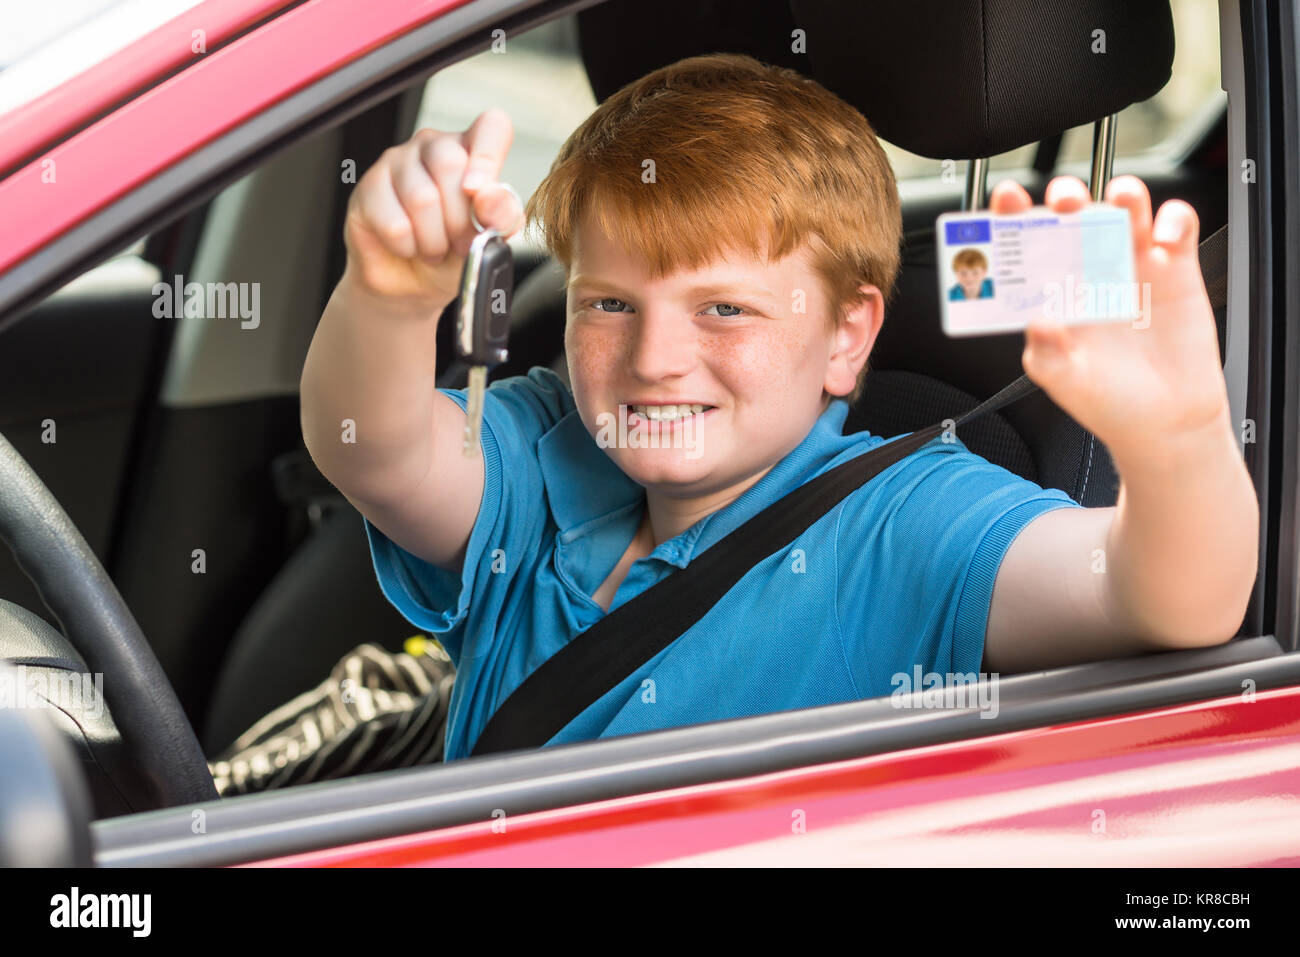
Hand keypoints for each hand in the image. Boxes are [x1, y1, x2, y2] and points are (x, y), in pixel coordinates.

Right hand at [342, 108, 524, 307]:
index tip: (480, 194)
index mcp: (471, 150)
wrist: (411, 285)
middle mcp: (433, 146)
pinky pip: (394, 223)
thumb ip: (501, 217)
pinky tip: (407, 247)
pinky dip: (408, 247)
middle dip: (459, 219)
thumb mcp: (489, 240)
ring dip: (434, 240)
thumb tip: (493, 198)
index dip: (489, 156)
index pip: (491, 126)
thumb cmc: (452, 254)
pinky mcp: (367, 188)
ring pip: (421, 198)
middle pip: (450, 162)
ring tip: (434, 250)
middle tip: (459, 244)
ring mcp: (396, 161)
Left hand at [989, 174, 1231, 467]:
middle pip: (1075, 215)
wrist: (1166, 422)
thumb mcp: (1066, 382)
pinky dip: (1173, 218)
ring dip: (1121, 195)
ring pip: (1125, 208)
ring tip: (1117, 205)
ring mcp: (1132, 266)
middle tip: (1065, 205)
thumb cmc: (1108, 402)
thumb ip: (1046, 354)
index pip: (1027, 244)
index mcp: (1053, 292)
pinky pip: (1176, 225)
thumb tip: (1035, 322)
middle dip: (1067, 198)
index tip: (1007, 200)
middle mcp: (1089, 272)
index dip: (1014, 217)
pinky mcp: (1175, 268)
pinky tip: (1164, 237)